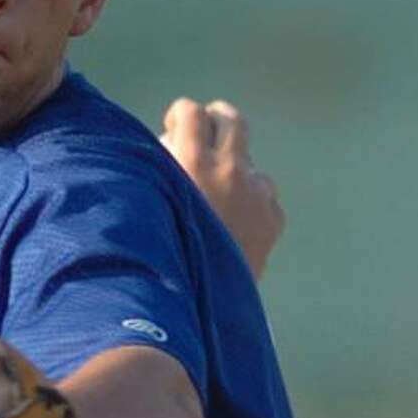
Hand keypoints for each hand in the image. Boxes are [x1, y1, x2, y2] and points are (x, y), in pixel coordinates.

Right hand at [159, 97, 284, 278]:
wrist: (197, 306)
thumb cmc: (158, 258)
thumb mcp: (145, 207)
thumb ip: (154, 175)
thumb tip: (160, 151)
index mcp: (191, 161)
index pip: (191, 112)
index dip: (180, 116)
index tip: (173, 128)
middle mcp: (228, 171)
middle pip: (232, 121)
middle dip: (217, 121)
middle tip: (205, 134)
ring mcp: (256, 195)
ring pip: (252, 164)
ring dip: (235, 171)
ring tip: (216, 196)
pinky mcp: (272, 221)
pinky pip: (265, 197)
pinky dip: (251, 203)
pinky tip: (233, 226)